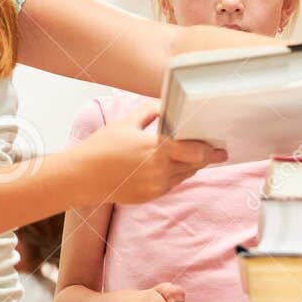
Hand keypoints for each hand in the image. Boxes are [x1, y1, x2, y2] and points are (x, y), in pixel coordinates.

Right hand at [75, 102, 227, 204]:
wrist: (82, 177)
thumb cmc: (102, 147)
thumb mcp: (127, 122)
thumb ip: (152, 111)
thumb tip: (170, 105)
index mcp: (157, 149)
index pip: (196, 152)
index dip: (210, 149)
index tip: (219, 146)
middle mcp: (160, 171)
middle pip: (195, 165)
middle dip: (206, 158)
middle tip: (219, 151)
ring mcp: (156, 187)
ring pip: (185, 175)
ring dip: (191, 166)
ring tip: (197, 156)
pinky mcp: (151, 196)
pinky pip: (171, 184)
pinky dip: (175, 174)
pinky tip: (172, 165)